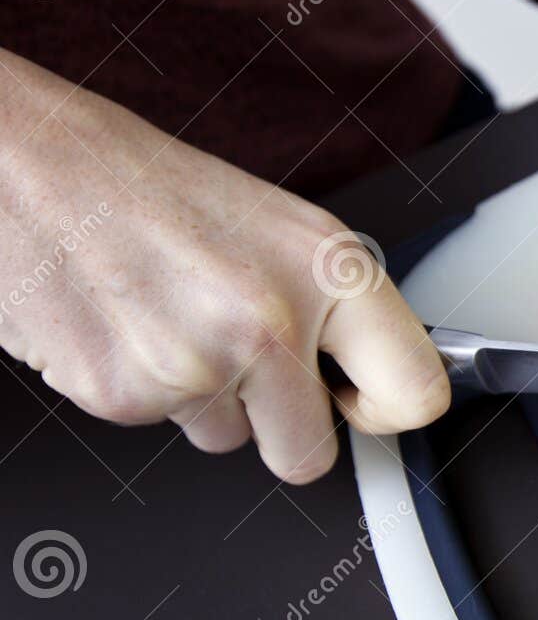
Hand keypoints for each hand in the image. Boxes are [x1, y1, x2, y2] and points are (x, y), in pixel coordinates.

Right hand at [0, 49, 449, 483]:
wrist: (23, 163)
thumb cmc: (140, 186)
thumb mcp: (275, 229)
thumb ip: (330, 311)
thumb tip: (368, 378)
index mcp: (328, 270)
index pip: (416, 393)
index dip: (386, 413)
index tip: (360, 403)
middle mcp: (273, 320)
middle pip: (312, 455)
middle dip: (281, 427)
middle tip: (246, 366)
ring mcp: (199, 364)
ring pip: (230, 441)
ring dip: (205, 398)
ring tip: (169, 316)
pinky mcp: (126, 395)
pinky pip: (161, 426)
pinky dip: (142, 387)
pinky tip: (126, 323)